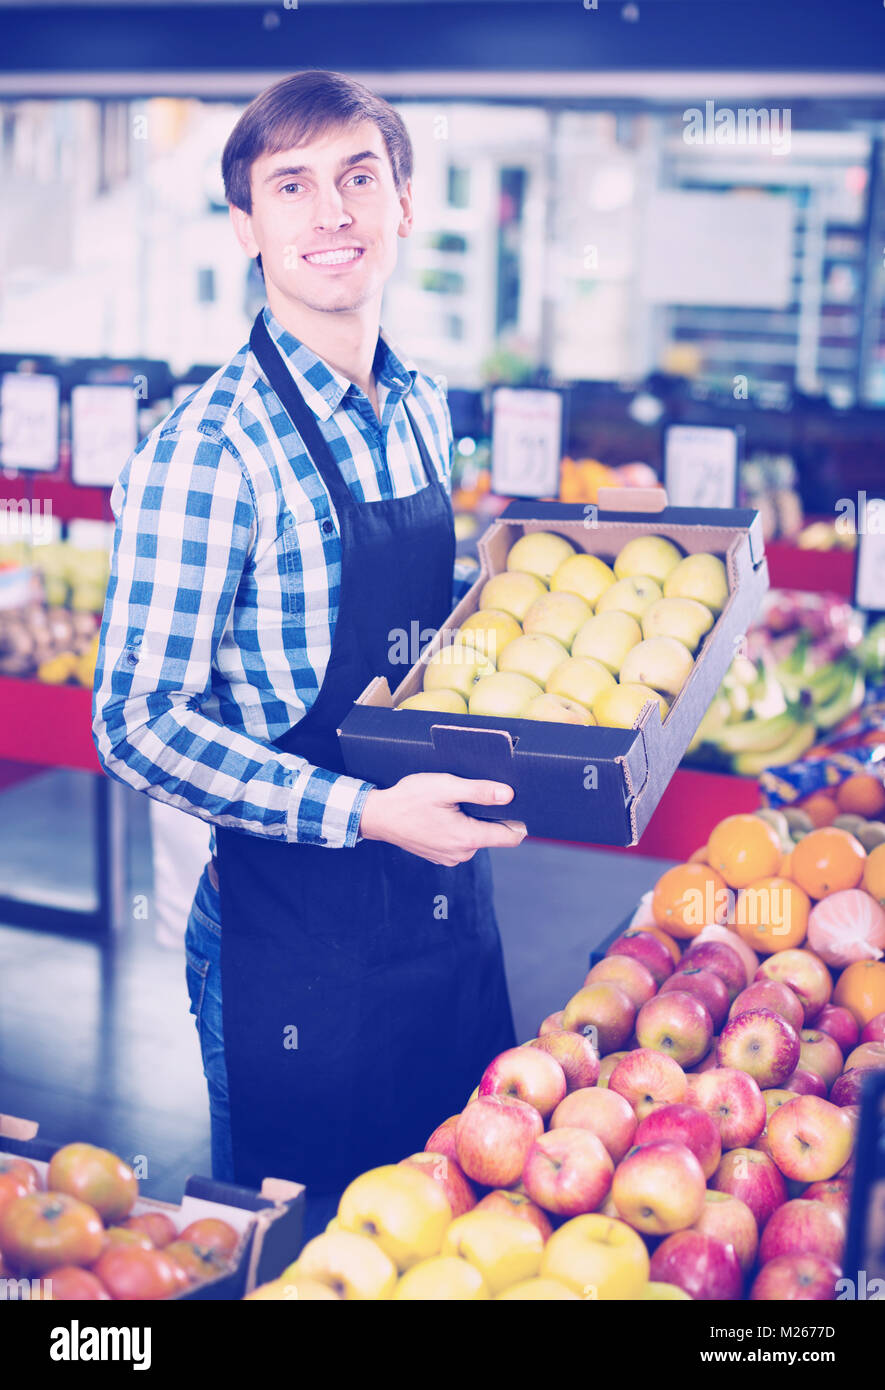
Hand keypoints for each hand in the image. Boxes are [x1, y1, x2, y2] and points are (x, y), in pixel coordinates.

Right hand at [358, 773, 526, 866]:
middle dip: (488, 816)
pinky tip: (441, 816)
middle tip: (469, 796)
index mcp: (467, 838)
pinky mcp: (440, 856)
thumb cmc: (409, 799)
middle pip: (492, 835)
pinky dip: (457, 828)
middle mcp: (462, 854)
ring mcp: (450, 858)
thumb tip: (508, 795)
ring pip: (475, 838)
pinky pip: (460, 842)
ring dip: (470, 822)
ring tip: (449, 806)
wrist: (378, 817)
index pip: (510, 837)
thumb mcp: (445, 787)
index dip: (518, 820)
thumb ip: (479, 791)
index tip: (514, 804)